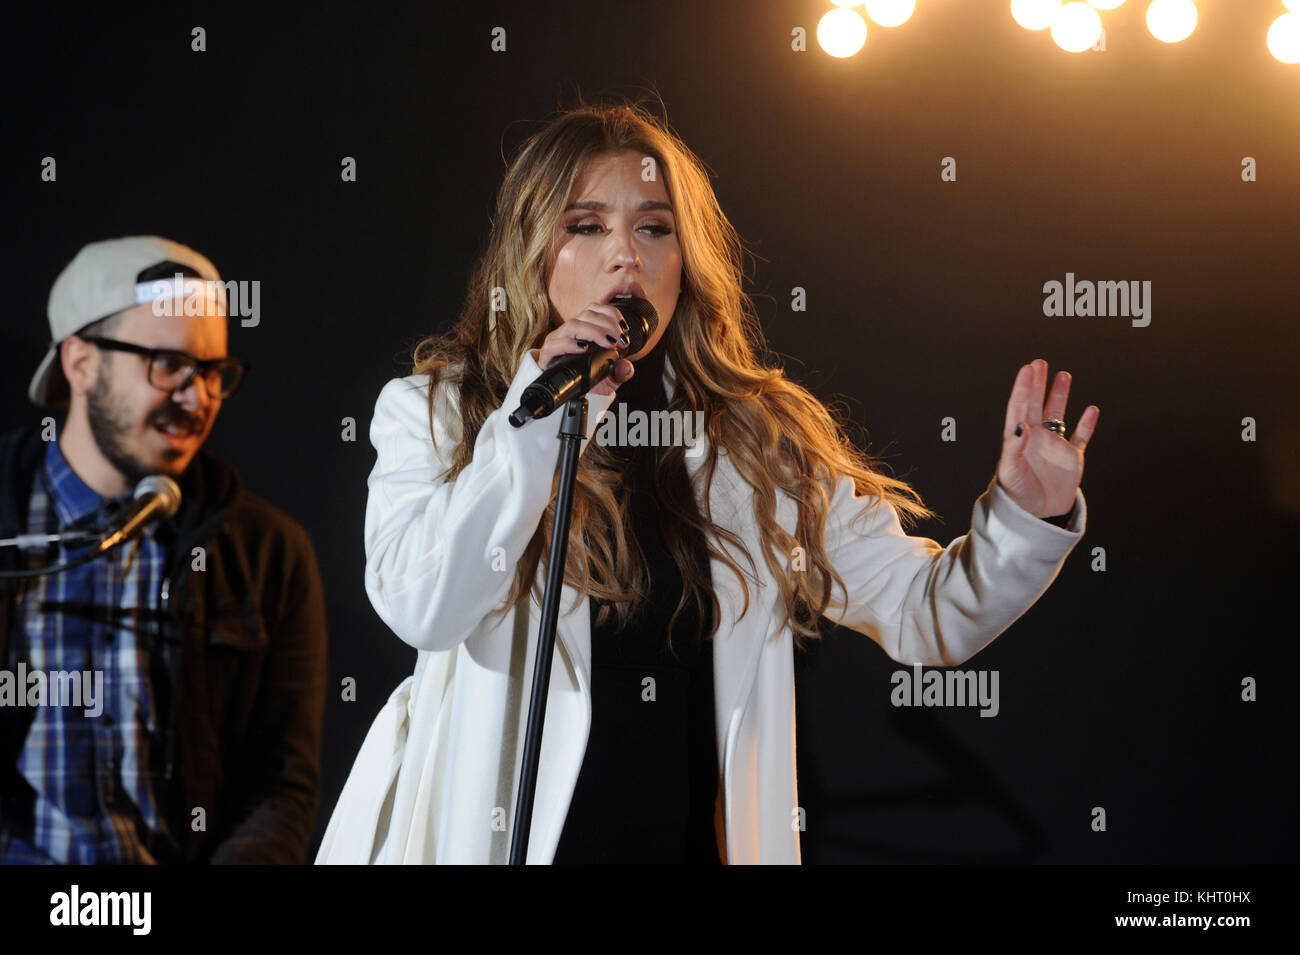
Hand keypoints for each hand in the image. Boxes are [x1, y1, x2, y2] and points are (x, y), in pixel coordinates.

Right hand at [536, 303, 634, 397]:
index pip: (594, 309)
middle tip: (621, 340)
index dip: (610, 313)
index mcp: (582, 328)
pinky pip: (555, 344)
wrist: (565, 394)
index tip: (625, 328)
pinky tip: (583, 348)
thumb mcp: (608, 377)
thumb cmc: (585, 380)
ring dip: (594, 332)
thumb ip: (619, 372)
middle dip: (608, 325)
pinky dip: (570, 344)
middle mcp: (569, 331)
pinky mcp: (547, 353)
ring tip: (608, 343)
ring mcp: (557, 340)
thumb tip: (627, 368)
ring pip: (573, 325)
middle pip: (587, 315)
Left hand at [996, 358, 1097, 518]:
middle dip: (1039, 384)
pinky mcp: (1071, 457)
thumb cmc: (1017, 494)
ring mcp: (1054, 446)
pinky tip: (1091, 409)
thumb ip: (1015, 447)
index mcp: (1018, 438)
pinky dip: (1086, 423)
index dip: (1023, 387)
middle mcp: (1036, 437)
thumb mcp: (1011, 471)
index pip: (1019, 406)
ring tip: (1063, 375)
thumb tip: (1021, 424)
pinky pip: (1081, 436)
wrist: (1036, 516)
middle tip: (1040, 363)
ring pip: (1058, 415)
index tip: (1027, 369)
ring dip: (1060, 396)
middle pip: (1036, 404)